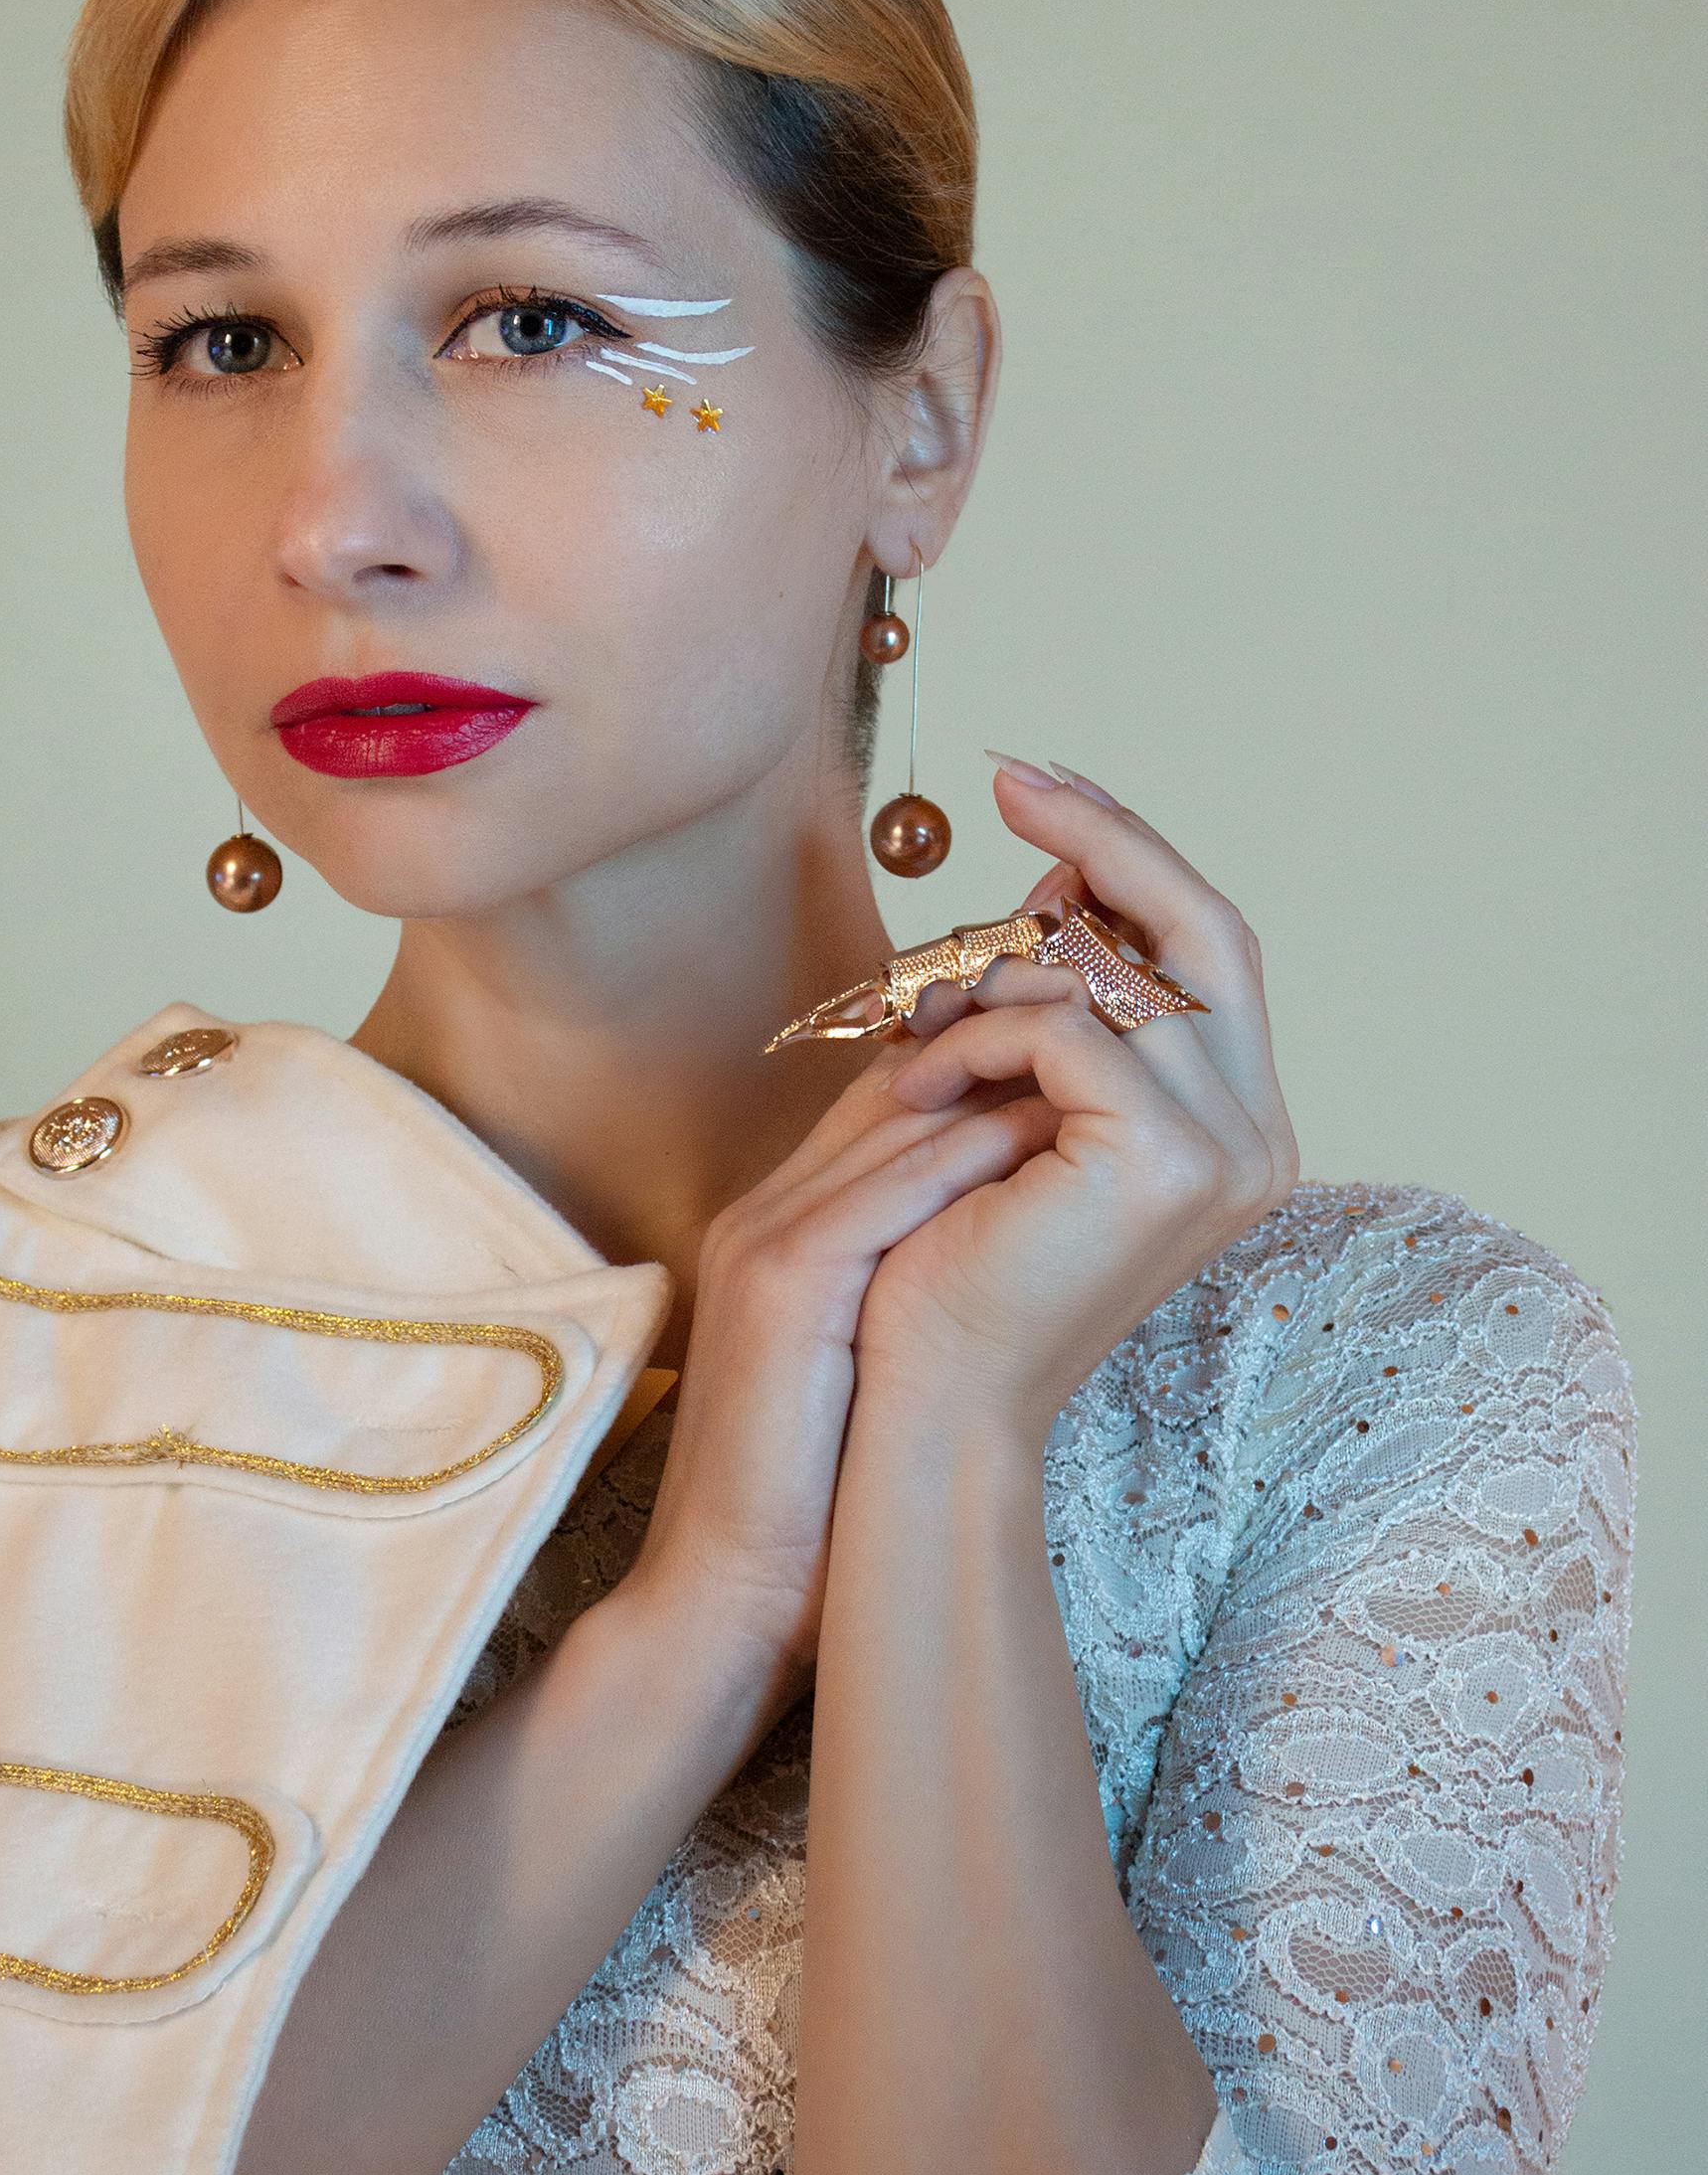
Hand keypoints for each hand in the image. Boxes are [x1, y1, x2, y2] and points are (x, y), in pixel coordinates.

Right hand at [629, 1031, 1065, 1693]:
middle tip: (1108, 1032)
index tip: (1084, 1058)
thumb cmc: (813, 1492)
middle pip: (892, 1080)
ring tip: (1100, 1069)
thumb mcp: (869, 1359)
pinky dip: (968, 1160)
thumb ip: (919, 1281)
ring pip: (893, 1115)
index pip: (890, 1098)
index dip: (988, 1064)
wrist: (729, 1592)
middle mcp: (764, 1211)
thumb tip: (1032, 1235)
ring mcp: (765, 1239)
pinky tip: (1051, 1144)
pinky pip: (884, 1191)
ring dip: (1000, 1083)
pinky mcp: (783, 1286)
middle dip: (1002, 1047)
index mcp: (780, 1225)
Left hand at [856, 762, 1297, 1441]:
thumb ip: (1055, 1002)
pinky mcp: (1166, 1161)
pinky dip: (979, 1037)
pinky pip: (1067, 1028)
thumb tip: (1063, 882)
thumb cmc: (952, 1259)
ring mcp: (1228, 1151)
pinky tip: (918, 1087)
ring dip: (992, 976)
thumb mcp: (1012, 1101)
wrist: (925, 1396)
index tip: (1048, 787)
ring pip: (1113, 974)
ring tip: (914, 1029)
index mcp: (1239, 1122)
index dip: (1134, 856)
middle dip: (1107, 839)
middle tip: (1015, 779)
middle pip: (1203, 924)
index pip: (1207, 945)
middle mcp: (1260, 1135)